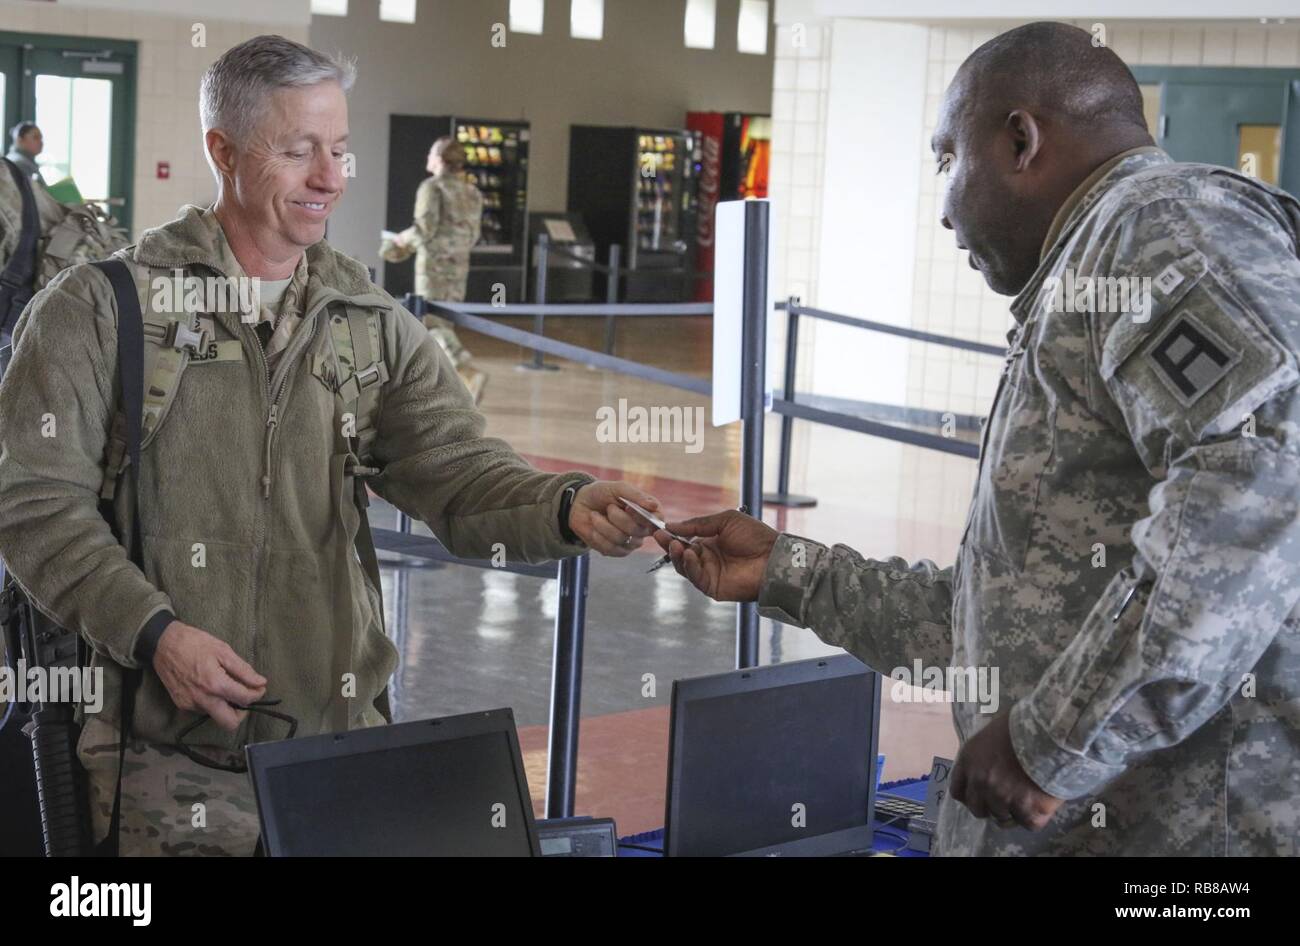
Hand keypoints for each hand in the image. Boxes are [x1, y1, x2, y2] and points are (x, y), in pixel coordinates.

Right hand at [152, 621, 267, 731]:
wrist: (163, 643)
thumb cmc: (194, 643)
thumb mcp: (223, 651)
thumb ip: (243, 670)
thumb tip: (260, 682)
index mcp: (215, 684)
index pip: (244, 699)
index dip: (257, 694)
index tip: (259, 687)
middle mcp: (202, 699)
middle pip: (229, 723)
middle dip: (242, 713)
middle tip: (244, 697)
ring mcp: (190, 704)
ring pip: (216, 716)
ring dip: (225, 706)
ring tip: (225, 686)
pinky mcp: (181, 704)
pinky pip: (203, 709)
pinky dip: (211, 702)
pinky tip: (210, 686)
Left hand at [569, 481, 660, 556]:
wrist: (580, 504)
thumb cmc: (602, 493)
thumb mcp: (618, 488)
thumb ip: (636, 495)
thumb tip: (654, 505)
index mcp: (648, 511)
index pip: (658, 519)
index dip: (644, 516)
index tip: (627, 507)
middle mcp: (642, 528)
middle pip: (637, 530)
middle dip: (618, 517)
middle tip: (609, 507)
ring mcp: (630, 542)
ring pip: (622, 539)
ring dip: (603, 525)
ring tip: (596, 515)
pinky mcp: (616, 551)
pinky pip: (611, 548)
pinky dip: (598, 536)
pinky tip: (594, 527)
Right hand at [653, 510, 777, 601]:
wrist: (772, 557)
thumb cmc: (754, 536)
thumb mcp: (724, 521)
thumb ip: (698, 524)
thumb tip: (672, 526)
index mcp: (710, 543)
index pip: (684, 540)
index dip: (672, 535)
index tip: (660, 528)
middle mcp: (708, 559)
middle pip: (681, 554)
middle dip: (669, 545)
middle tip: (660, 536)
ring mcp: (709, 574)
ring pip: (684, 567)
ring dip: (678, 555)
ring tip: (675, 544)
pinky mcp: (713, 587)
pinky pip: (696, 577)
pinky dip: (690, 566)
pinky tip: (690, 555)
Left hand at [949, 711, 1064, 830]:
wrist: (1051, 732)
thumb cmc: (1022, 725)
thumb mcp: (991, 733)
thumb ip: (983, 754)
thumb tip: (987, 764)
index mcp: (968, 761)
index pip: (958, 791)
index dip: (970, 796)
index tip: (980, 796)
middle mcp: (981, 782)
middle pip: (978, 809)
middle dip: (990, 807)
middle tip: (1005, 800)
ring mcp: (1004, 798)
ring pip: (1003, 819)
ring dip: (1012, 812)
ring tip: (1026, 800)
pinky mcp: (1028, 809)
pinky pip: (1029, 823)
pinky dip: (1034, 817)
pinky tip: (1041, 805)